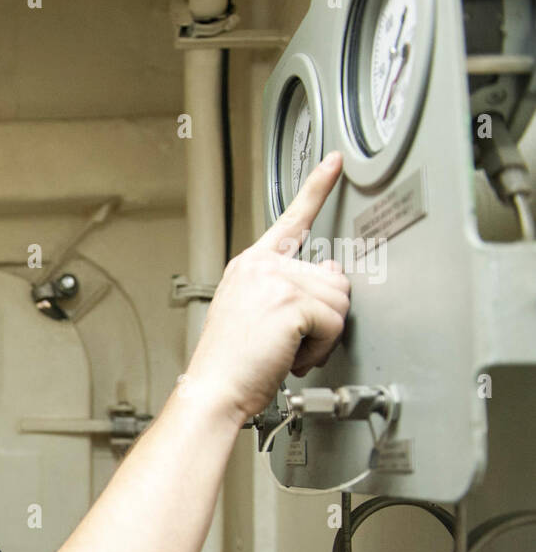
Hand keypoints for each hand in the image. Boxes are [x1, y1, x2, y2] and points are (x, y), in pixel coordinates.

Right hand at [184, 151, 350, 424]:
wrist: (213, 389)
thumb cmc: (230, 364)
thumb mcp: (257, 316)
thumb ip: (291, 289)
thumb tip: (331, 273)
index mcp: (249, 266)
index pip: (290, 220)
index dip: (316, 188)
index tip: (334, 162)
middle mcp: (261, 266)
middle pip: (332, 278)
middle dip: (323, 317)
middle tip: (290, 342)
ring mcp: (275, 280)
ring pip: (339, 300)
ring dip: (324, 336)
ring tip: (289, 351)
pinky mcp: (290, 302)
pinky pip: (335, 322)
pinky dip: (322, 348)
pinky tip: (292, 357)